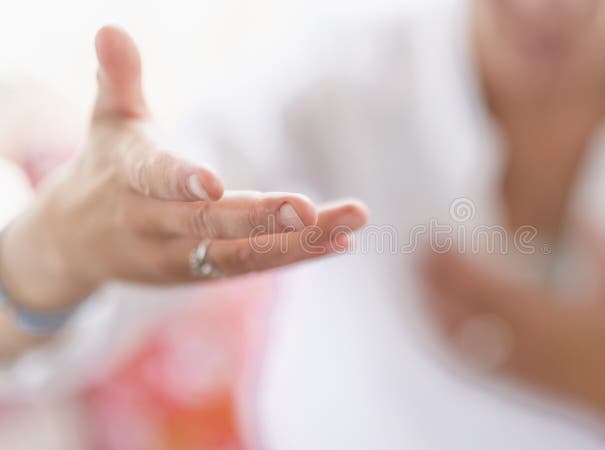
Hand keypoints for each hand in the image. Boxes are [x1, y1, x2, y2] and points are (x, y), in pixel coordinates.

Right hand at [0, 27, 367, 311]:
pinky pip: (253, 267)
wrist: (75, 244)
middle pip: (210, 224)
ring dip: (299, 242)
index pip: (153, 179)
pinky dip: (298, 255)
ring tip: (351, 221)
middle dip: (260, 218)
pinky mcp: (202, 275)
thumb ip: (118, 78)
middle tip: (308, 208)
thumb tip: (112, 28)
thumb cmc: (105, 169)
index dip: (181, 180)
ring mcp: (178, 258)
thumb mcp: (108, 121)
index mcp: (128, 179)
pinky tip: (342, 240)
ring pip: (241, 254)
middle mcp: (153, 225)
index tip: (213, 183)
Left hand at [423, 228, 604, 445]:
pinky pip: (464, 357)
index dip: (455, 263)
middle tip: (415, 254)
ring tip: (415, 282)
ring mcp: (505, 359)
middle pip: (461, 306)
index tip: (437, 241)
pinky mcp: (503, 374)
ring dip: (431, 306)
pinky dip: (443, 337)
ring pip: (455, 333)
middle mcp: (515, 338)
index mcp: (538, 315)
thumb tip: (593, 214)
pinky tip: (431, 322)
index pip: (484, 285)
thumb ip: (601, 252)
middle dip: (435, 279)